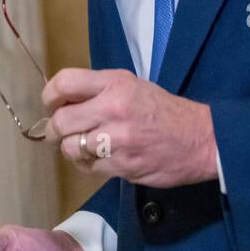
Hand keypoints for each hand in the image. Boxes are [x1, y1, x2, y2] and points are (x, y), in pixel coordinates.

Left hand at [42, 68, 217, 187]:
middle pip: (61, 121)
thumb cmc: (163, 110)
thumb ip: (98, 91)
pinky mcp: (122, 166)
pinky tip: (100, 158)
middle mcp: (113, 108)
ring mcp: (117, 139)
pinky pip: (88, 167)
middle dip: (54, 131)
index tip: (52, 106)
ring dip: (72, 149)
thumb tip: (62, 103)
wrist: (200, 139)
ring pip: (71, 148)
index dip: (50, 96)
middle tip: (59, 134)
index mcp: (114, 83)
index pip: (64, 83)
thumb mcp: (132, 86)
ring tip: (85, 147)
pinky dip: (88, 164)